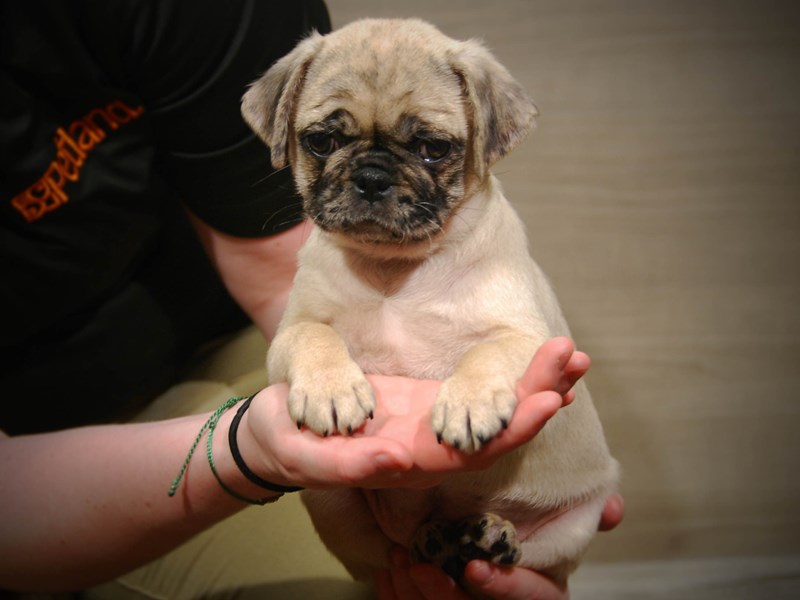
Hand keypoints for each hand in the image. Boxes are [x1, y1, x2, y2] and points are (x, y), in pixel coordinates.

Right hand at [239, 337, 588, 489]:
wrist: (280, 426)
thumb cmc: (287, 441)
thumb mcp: (305, 452)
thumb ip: (345, 463)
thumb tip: (394, 462)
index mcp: (406, 461)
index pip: (471, 451)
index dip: (510, 429)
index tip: (548, 401)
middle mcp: (429, 444)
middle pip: (495, 427)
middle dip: (536, 394)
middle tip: (574, 359)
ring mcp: (430, 420)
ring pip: (492, 405)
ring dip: (531, 379)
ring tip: (569, 350)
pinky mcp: (424, 398)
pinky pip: (475, 386)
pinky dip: (508, 368)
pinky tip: (534, 352)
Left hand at [376, 494, 624, 599]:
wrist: (477, 534)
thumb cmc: (525, 531)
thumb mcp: (554, 521)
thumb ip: (581, 515)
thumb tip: (615, 511)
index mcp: (538, 586)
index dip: (507, 589)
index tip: (473, 568)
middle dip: (441, 595)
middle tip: (417, 564)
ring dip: (413, 593)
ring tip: (397, 560)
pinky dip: (397, 596)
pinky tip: (388, 573)